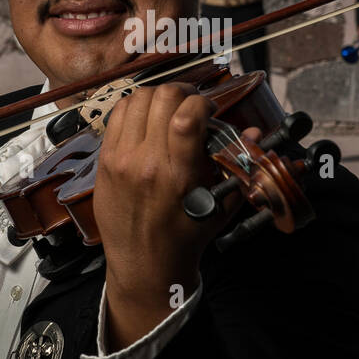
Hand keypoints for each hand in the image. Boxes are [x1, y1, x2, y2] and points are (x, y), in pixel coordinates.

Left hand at [94, 84, 249, 349]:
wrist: (145, 264)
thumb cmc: (187, 236)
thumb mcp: (220, 204)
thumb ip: (237, 164)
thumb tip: (254, 131)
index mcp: (178, 174)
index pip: (187, 115)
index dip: (202, 102)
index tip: (209, 110)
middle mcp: (146, 162)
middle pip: (161, 97)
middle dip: (182, 93)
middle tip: (191, 105)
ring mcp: (121, 159)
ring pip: (136, 99)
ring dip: (157, 97)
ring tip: (169, 109)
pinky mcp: (104, 160)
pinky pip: (116, 115)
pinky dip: (134, 108)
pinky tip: (147, 119)